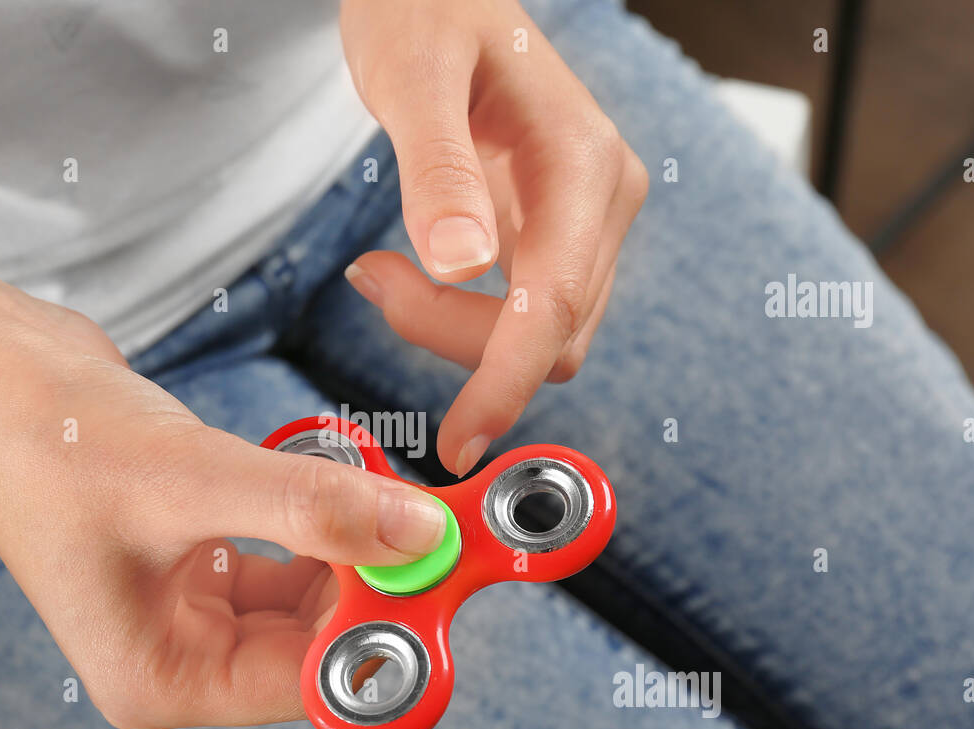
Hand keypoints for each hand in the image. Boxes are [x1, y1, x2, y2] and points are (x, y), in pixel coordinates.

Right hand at [0, 144, 447, 728]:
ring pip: (313, 592)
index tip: (444, 569)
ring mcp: (190, 606)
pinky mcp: (202, 555)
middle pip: (319, 641)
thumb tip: (421, 539)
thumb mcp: (192, 479)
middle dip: (377, 578)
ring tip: (373, 480)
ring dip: (353, 540)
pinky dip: (322, 513)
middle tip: (432, 518)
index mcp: (161, 677)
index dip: (382, 627)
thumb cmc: (49, 439)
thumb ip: (312, 510)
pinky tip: (332, 469)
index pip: (308, 681)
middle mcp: (178, 656)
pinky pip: (290, 551)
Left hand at [339, 0, 647, 474]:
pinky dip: (464, 317)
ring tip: (378, 272)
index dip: (506, 384)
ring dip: (456, 332)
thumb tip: (461, 265)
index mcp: (582, 165)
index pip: (555, 307)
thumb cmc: (422, 11)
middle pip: (548, 335)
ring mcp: (587, 218)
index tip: (460, 441)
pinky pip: (524, 309)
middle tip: (369, 280)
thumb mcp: (412, 76)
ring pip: (539, 333)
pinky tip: (408, 273)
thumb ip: (438, 169)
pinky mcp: (558, 230)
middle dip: (456, 342)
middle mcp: (603, 199)